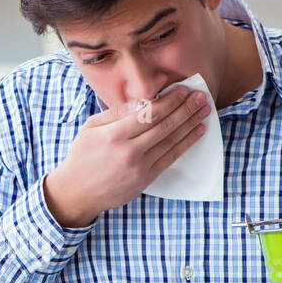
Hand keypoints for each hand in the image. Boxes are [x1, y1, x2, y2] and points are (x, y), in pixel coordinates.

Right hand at [47, 86, 211, 225]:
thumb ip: (116, 114)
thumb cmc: (82, 157)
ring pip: (171, 141)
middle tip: (201, 96)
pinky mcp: (145, 179)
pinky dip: (186, 144)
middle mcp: (129, 151)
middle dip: (185, 109)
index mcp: (114, 135)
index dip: (169, 101)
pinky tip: (196, 132)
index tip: (183, 90)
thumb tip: (142, 101)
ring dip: (190, 124)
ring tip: (204, 110)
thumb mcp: (91, 128)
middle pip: (164, 125)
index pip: (149, 113)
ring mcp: (139, 167)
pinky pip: (170, 158)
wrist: (77, 193)